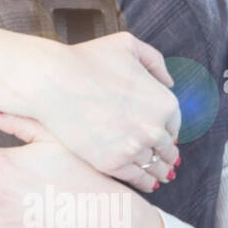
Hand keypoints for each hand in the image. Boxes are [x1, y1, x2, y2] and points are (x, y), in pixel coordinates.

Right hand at [12, 32, 180, 191]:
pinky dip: (145, 182)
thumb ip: (154, 61)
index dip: (169, 130)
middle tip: (166, 160)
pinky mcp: (112, 163)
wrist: (53, 81)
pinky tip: (148, 183)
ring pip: (155, 166)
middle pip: (168, 148)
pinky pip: (136, 178)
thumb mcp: (128, 44)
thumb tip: (169, 82)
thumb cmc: (85, 59)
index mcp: (165, 101)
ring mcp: (134, 147)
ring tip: (160, 176)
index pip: (175, 124)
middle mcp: (155, 127)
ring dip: (159, 171)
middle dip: (167, 154)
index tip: (165, 137)